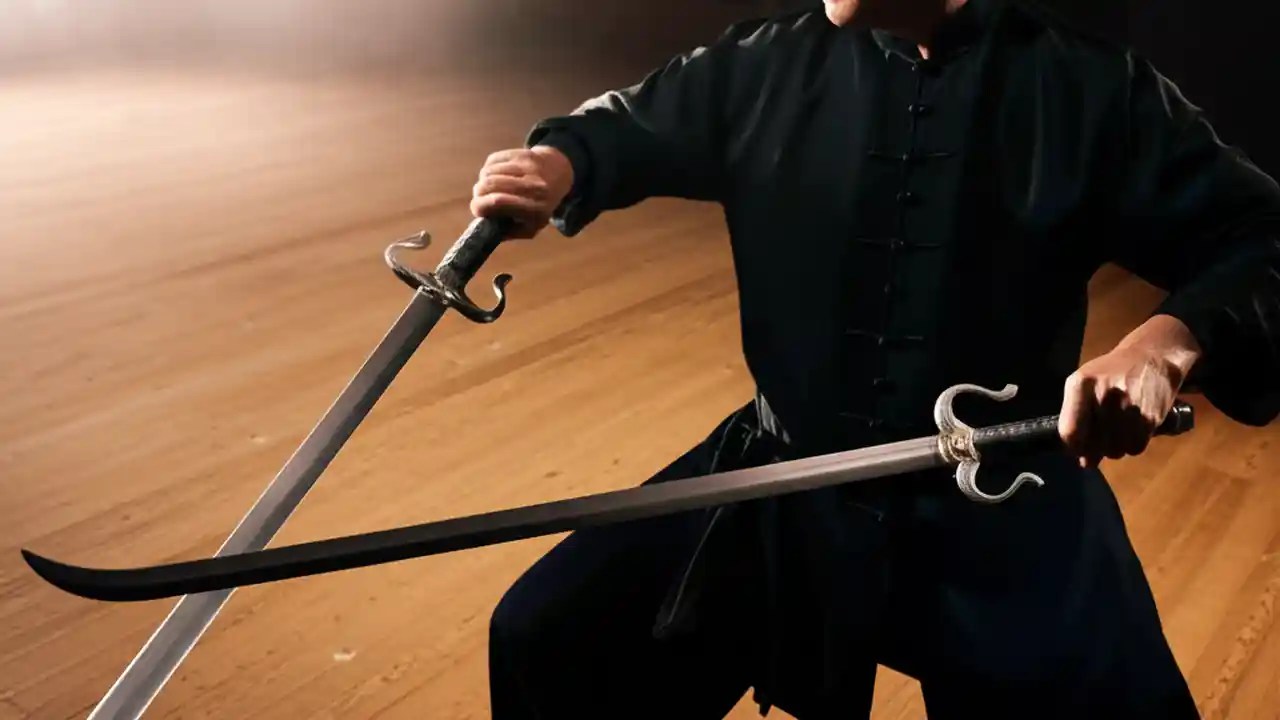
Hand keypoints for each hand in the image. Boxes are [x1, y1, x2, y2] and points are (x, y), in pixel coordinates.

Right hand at [470, 145, 574, 238]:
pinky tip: (495, 175)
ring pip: (489, 171)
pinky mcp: (522, 153)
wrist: (559, 175)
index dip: (480, 206)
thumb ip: (508, 232)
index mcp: (536, 209)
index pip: (498, 201)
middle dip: (478, 192)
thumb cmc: (539, 207)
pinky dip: (488, 169)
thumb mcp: (530, 227)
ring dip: (483, 181)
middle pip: (490, 184)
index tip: (477, 210)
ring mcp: (529, 167)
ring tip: (489, 187)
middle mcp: (535, 186)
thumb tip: (483, 228)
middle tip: (479, 198)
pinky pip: (492, 160)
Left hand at [1057, 345, 1187, 467]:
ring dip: (1116, 447)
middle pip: (1094, 445)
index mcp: (1080, 385)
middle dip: (1097, 449)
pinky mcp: (1150, 416)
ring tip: (1119, 430)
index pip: (1069, 432)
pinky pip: (1136, 447)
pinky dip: (1134, 444)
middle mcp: (1103, 395)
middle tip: (1104, 437)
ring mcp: (1128, 406)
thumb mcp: (1086, 384)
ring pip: (1115, 450)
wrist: (1152, 356)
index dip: (1074, 447)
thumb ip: (1077, 419)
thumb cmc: (1112, 372)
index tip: (1079, 449)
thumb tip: (1086, 462)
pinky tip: (1134, 429)